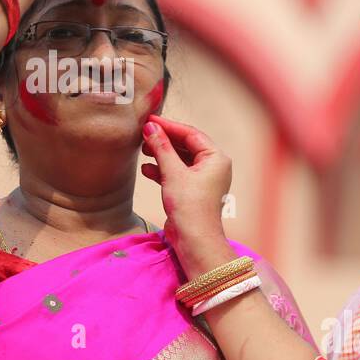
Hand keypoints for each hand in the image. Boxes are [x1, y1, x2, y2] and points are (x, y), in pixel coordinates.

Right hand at [139, 114, 235, 275]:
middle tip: (144, 134)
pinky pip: (177, 173)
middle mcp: (212, 166)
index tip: (150, 120)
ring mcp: (203, 180)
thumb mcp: (173, 172)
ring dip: (161, 154)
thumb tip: (150, 127)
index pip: (191, 134)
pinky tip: (147, 169)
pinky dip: (162, 170)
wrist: (194, 240)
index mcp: (216, 158)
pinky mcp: (192, 191)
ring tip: (143, 150)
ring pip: (180, 159)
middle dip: (164, 140)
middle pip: (185, 145)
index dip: (169, 125)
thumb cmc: (189, 206)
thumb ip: (161, 148)